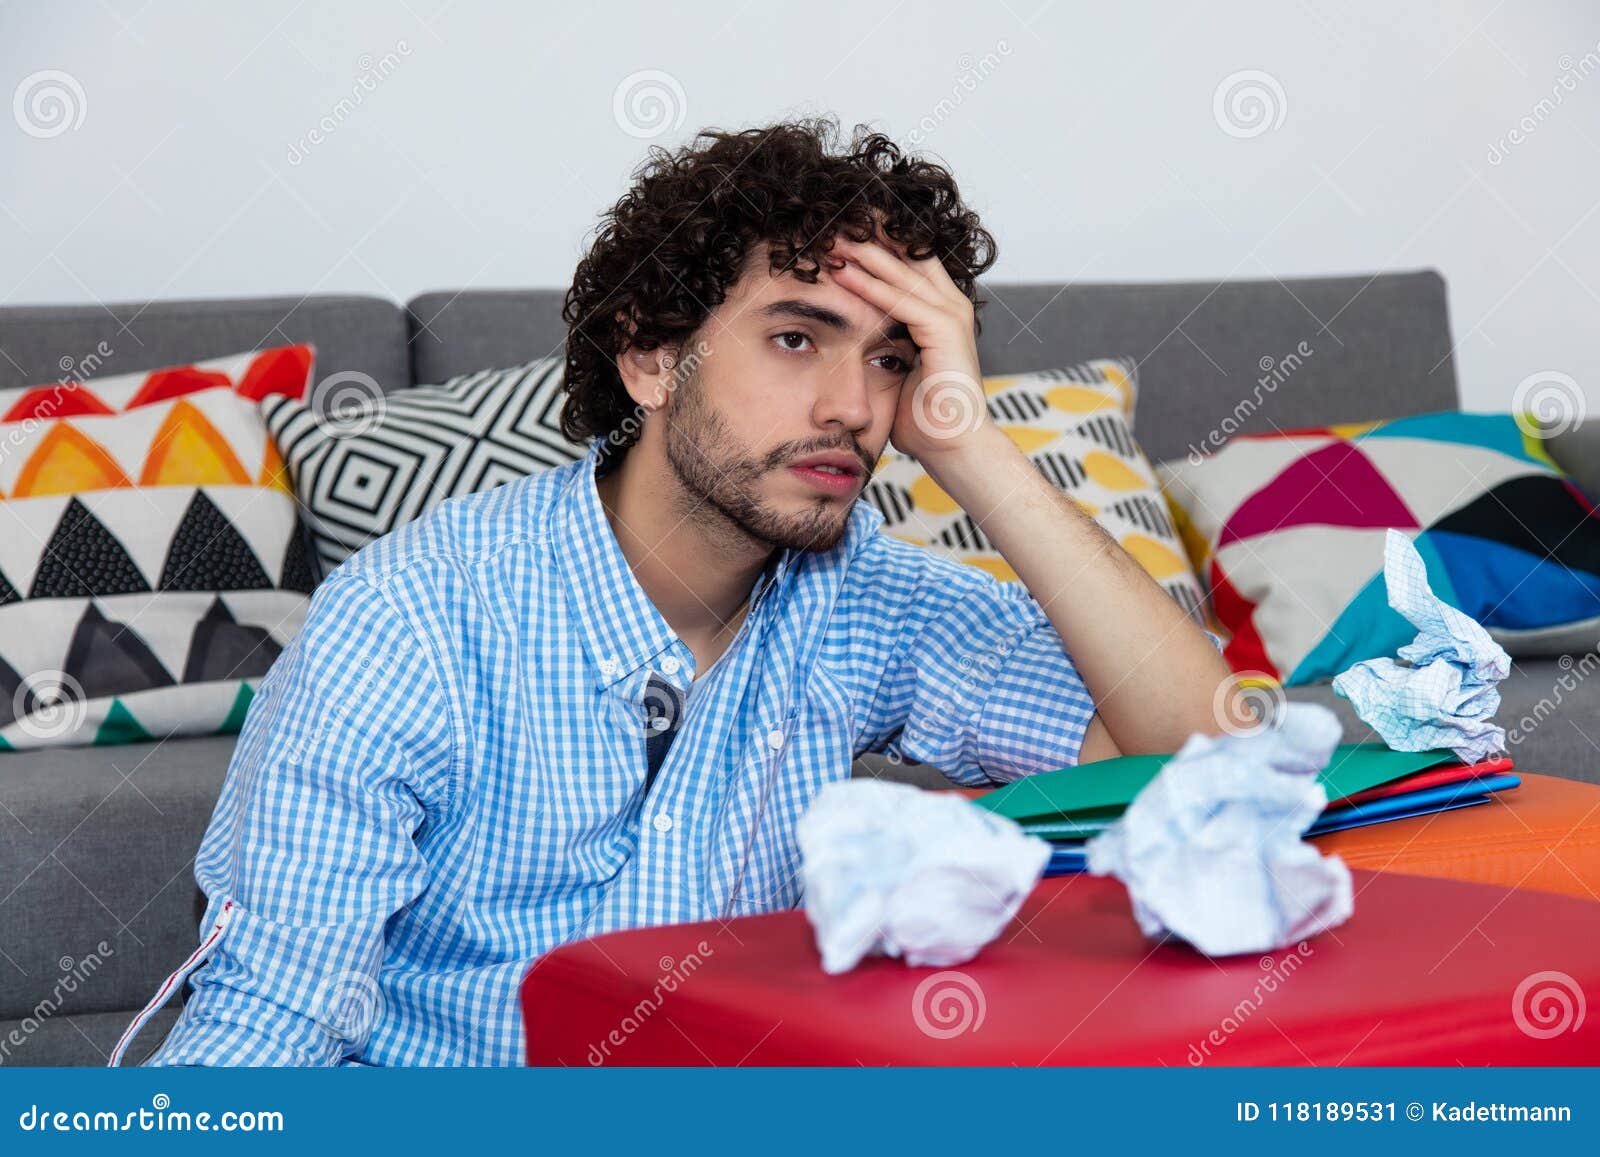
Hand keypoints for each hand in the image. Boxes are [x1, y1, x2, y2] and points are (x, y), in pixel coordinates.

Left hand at [825, 228, 990, 462]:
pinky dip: (868, 284)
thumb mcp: (895, 369)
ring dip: (862, 251)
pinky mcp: (944, 329)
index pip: (906, 260)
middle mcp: (950, 303)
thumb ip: (879, 346)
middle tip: (827, 219)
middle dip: (867, 235)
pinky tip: (840, 272)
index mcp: (940, 309)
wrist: (953, 447)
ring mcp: (951, 313)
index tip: (834, 230)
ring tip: (827, 235)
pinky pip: (900, 299)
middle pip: (906, 252)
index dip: (873, 242)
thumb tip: (847, 344)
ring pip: (901, 270)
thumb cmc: (924, 418)